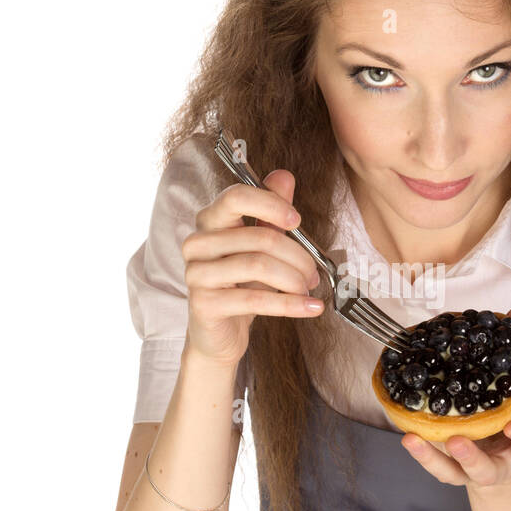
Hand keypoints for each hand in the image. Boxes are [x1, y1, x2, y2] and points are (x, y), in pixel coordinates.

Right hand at [181, 168, 323, 366]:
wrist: (219, 334)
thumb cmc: (241, 285)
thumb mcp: (260, 245)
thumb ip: (270, 211)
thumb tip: (284, 176)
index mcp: (210, 221)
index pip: (237, 196)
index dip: (271, 204)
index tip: (297, 220)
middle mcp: (197, 243)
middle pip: (260, 237)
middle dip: (298, 255)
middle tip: (314, 272)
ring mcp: (196, 274)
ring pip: (259, 266)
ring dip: (295, 279)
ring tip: (309, 289)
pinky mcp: (204, 304)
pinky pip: (255, 300)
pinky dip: (290, 304)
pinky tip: (311, 307)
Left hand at [400, 307, 510, 488]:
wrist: (508, 461)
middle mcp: (500, 465)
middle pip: (486, 469)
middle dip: (471, 457)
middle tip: (456, 440)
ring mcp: (472, 472)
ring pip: (454, 472)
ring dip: (433, 457)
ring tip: (413, 437)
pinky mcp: (452, 472)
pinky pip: (435, 466)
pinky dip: (422, 453)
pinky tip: (407, 435)